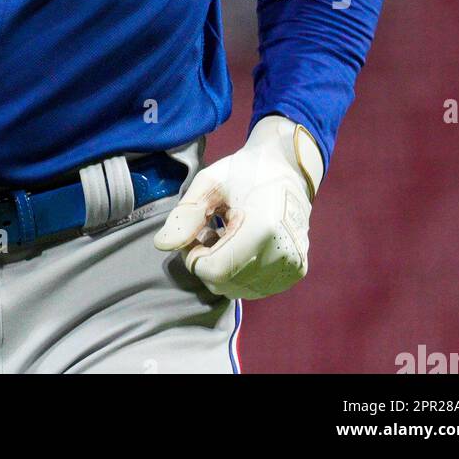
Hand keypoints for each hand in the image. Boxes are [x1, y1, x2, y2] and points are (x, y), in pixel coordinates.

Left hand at [153, 114, 323, 299]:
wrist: (287, 169)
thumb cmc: (246, 171)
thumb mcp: (210, 183)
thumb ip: (185, 215)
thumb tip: (162, 245)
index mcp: (262, 229)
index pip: (214, 270)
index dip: (193, 257)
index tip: (192, 234)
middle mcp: (282, 255)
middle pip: (224, 283)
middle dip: (205, 262)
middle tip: (204, 232)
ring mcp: (292, 266)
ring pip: (238, 289)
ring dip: (221, 268)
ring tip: (222, 236)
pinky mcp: (296, 272)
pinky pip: (255, 287)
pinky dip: (240, 272)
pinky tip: (238, 246)